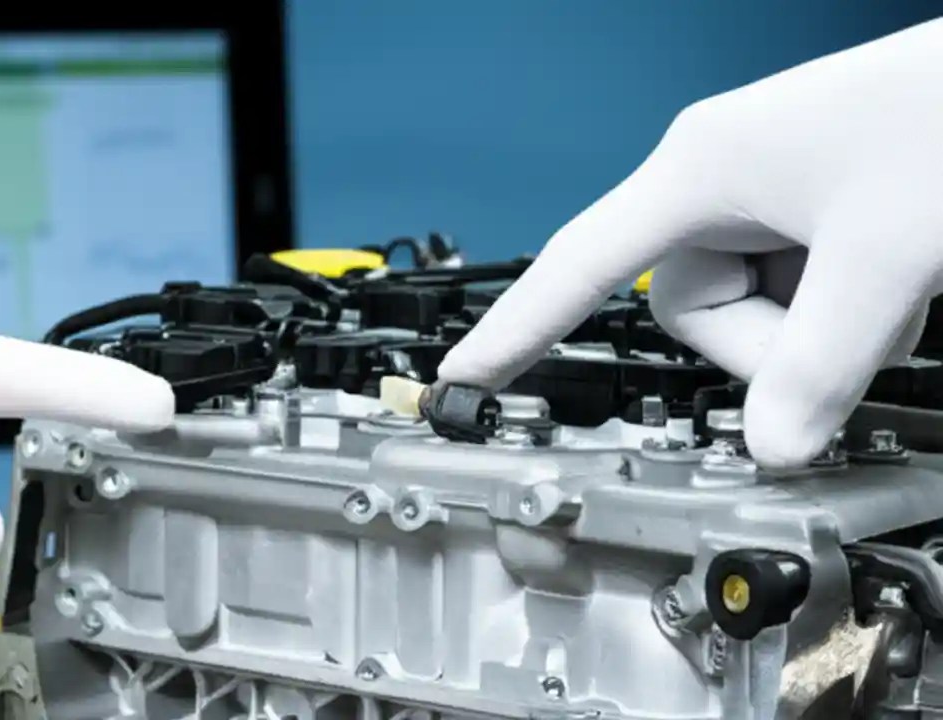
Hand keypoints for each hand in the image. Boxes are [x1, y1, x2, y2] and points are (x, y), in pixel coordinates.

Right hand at [438, 18, 942, 468]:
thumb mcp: (886, 258)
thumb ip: (821, 365)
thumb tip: (774, 447)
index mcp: (701, 169)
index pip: (579, 264)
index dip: (516, 327)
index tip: (464, 375)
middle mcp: (719, 180)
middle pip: (691, 310)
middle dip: (769, 343)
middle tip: (855, 322)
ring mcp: (763, 193)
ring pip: (746, 309)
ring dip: (817, 325)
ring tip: (891, 281)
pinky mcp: (805, 209)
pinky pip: (790, 290)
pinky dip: (841, 306)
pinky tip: (895, 272)